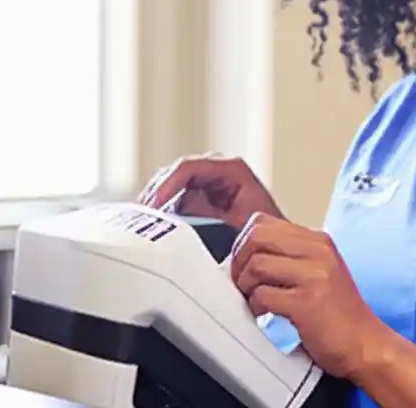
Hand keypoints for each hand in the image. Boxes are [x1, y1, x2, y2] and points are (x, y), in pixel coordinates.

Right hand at [138, 152, 283, 226]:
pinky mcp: (201, 197)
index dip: (166, 185)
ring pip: (172, 185)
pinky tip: (154, 225)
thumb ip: (209, 216)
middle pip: (175, 174)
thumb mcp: (237, 227)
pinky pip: (175, 198)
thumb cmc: (265, 236)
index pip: (188, 168)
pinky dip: (163, 210)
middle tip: (139, 216)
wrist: (276, 248)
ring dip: (157, 202)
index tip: (153, 204)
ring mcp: (209, 182)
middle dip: (157, 193)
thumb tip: (181, 210)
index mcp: (232, 169)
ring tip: (142, 221)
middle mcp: (218, 170)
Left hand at [230, 213, 393, 379]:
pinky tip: (266, 314)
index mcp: (318, 241)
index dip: (244, 243)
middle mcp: (317, 252)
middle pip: (256, 237)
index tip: (243, 263)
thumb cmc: (339, 314)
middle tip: (243, 283)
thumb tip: (247, 252)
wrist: (366, 344)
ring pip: (256, 265)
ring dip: (247, 287)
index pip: (264, 222)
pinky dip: (256, 307)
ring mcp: (314, 276)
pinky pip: (263, 295)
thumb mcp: (320, 271)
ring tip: (256, 301)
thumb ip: (291, 256)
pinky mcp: (306, 303)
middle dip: (239, 262)